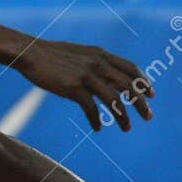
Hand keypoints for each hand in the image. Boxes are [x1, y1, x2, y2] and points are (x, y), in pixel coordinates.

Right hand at [16, 39, 153, 131]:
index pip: (130, 68)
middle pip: (128, 86)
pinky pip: (91, 108)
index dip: (143, 82)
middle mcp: (98, 64)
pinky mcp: (73, 88)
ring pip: (114, 100)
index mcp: (101, 54)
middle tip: (148, 116)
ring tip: (127, 128)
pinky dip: (97, 120)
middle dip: (141, 103)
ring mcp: (86, 75)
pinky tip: (97, 128)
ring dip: (123, 116)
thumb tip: (108, 76)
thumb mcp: (80, 53)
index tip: (151, 94)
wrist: (30, 53)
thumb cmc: (52, 55)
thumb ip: (96, 62)